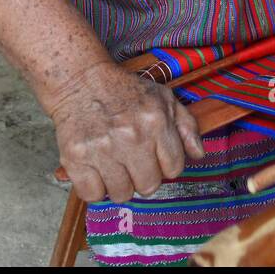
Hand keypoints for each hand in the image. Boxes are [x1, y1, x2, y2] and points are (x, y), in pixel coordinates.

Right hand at [46, 61, 204, 202]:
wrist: (80, 79)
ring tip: (112, 164)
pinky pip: (92, 194)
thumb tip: (198, 154)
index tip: (153, 157)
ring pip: (121, 194)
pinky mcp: (76, 157)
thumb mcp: (163, 98)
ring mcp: (103, 149)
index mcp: (156, 122)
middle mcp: (132, 137)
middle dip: (142, 177)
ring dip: (118, 184)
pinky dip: (93, 188)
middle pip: (149, 186)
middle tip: (131, 161)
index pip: (174, 169)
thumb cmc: (123, 90)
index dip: (164, 165)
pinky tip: (95, 169)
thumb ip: (187, 125)